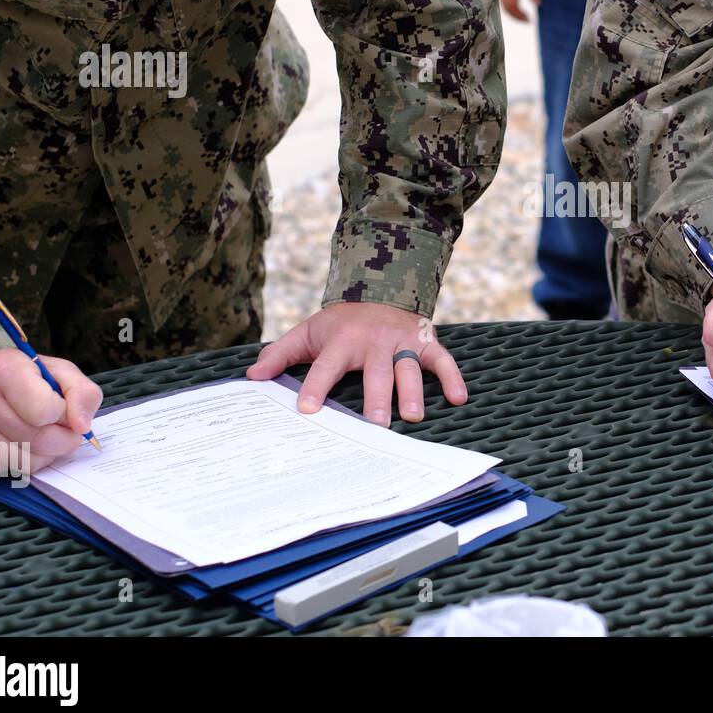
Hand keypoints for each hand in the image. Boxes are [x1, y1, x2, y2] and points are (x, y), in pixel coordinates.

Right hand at [0, 348, 102, 474]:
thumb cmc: (26, 377)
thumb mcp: (61, 372)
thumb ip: (82, 393)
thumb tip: (82, 426)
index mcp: (5, 371)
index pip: (45, 411)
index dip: (64, 414)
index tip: (63, 409)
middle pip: (38, 440)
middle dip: (63, 440)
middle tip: (64, 430)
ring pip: (24, 463)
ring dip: (45, 455)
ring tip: (43, 436)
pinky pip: (7, 472)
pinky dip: (23, 463)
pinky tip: (21, 444)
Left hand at [246, 302, 466, 426]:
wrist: (380, 287)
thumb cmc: (340, 322)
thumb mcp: (308, 331)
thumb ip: (280, 354)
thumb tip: (253, 377)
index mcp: (341, 341)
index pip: (325, 367)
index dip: (315, 387)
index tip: (307, 410)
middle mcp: (373, 342)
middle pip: (375, 372)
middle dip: (376, 398)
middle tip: (375, 425)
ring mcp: (401, 342)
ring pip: (407, 368)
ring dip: (412, 392)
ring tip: (413, 416)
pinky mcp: (425, 342)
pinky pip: (441, 359)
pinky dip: (452, 377)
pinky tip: (459, 398)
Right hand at [501, 0, 539, 21]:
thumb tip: (537, 4)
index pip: (511, 4)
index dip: (519, 15)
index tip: (529, 20)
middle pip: (506, 7)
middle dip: (517, 16)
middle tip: (527, 20)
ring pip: (503, 5)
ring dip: (513, 13)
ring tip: (524, 16)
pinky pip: (503, 1)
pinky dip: (510, 8)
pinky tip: (518, 9)